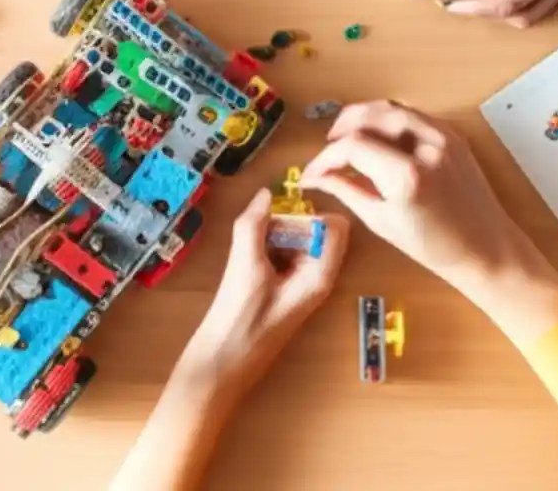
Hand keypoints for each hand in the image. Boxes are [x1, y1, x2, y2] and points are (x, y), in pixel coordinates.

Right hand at [183, 189, 349, 389]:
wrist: (221, 363)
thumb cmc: (240, 320)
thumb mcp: (245, 267)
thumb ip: (254, 226)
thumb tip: (264, 193)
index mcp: (320, 274)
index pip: (336, 226)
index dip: (311, 213)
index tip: (281, 217)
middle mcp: (315, 277)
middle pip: (313, 231)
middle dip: (286, 224)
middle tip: (257, 239)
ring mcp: (297, 283)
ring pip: (293, 241)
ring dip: (270, 237)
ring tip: (247, 255)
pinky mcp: (280, 288)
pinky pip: (279, 255)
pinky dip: (263, 250)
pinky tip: (243, 264)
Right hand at [299, 101, 527, 287]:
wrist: (485, 247)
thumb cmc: (433, 245)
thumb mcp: (381, 221)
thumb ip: (347, 191)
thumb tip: (315, 178)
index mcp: (407, 176)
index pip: (352, 147)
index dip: (324, 158)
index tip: (311, 174)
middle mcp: (427, 147)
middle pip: (371, 115)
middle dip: (342, 125)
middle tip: (327, 145)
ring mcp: (444, 136)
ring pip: (392, 108)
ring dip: (364, 117)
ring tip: (347, 137)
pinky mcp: (454, 135)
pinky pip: (413, 116)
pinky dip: (389, 121)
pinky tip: (378, 138)